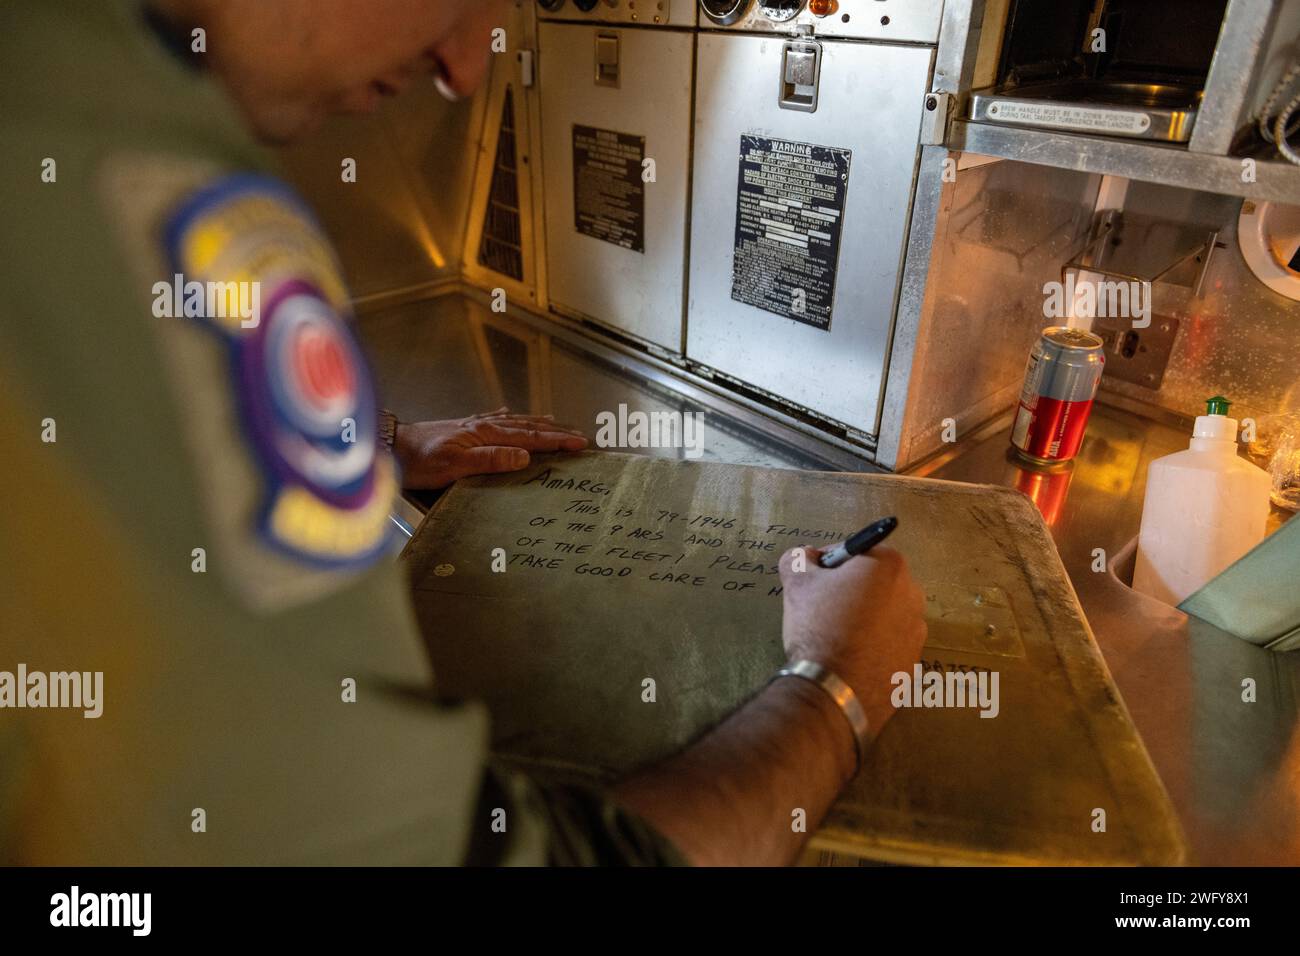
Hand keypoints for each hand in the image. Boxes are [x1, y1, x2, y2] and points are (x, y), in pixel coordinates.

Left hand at [392, 407, 587, 489]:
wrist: (389, 447)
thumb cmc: (418, 460)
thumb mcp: (454, 466)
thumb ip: (490, 460)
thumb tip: (525, 456)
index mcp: (485, 435)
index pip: (529, 438)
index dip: (556, 441)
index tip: (579, 444)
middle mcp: (482, 426)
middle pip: (527, 427)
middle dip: (555, 431)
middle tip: (579, 436)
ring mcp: (472, 425)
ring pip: (513, 421)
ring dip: (537, 423)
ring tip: (556, 422)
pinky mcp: (460, 428)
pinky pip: (493, 419)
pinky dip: (508, 417)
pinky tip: (510, 414)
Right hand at [778, 545, 926, 738]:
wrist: (835, 690)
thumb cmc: (819, 626)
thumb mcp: (797, 582)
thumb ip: (799, 559)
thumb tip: (805, 557)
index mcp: (890, 566)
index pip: (856, 551)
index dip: (829, 563)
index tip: (813, 580)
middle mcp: (912, 594)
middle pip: (873, 582)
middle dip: (848, 590)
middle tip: (820, 607)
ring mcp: (916, 631)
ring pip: (882, 613)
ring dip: (861, 618)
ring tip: (834, 636)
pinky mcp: (912, 662)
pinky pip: (887, 643)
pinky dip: (870, 645)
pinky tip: (848, 657)